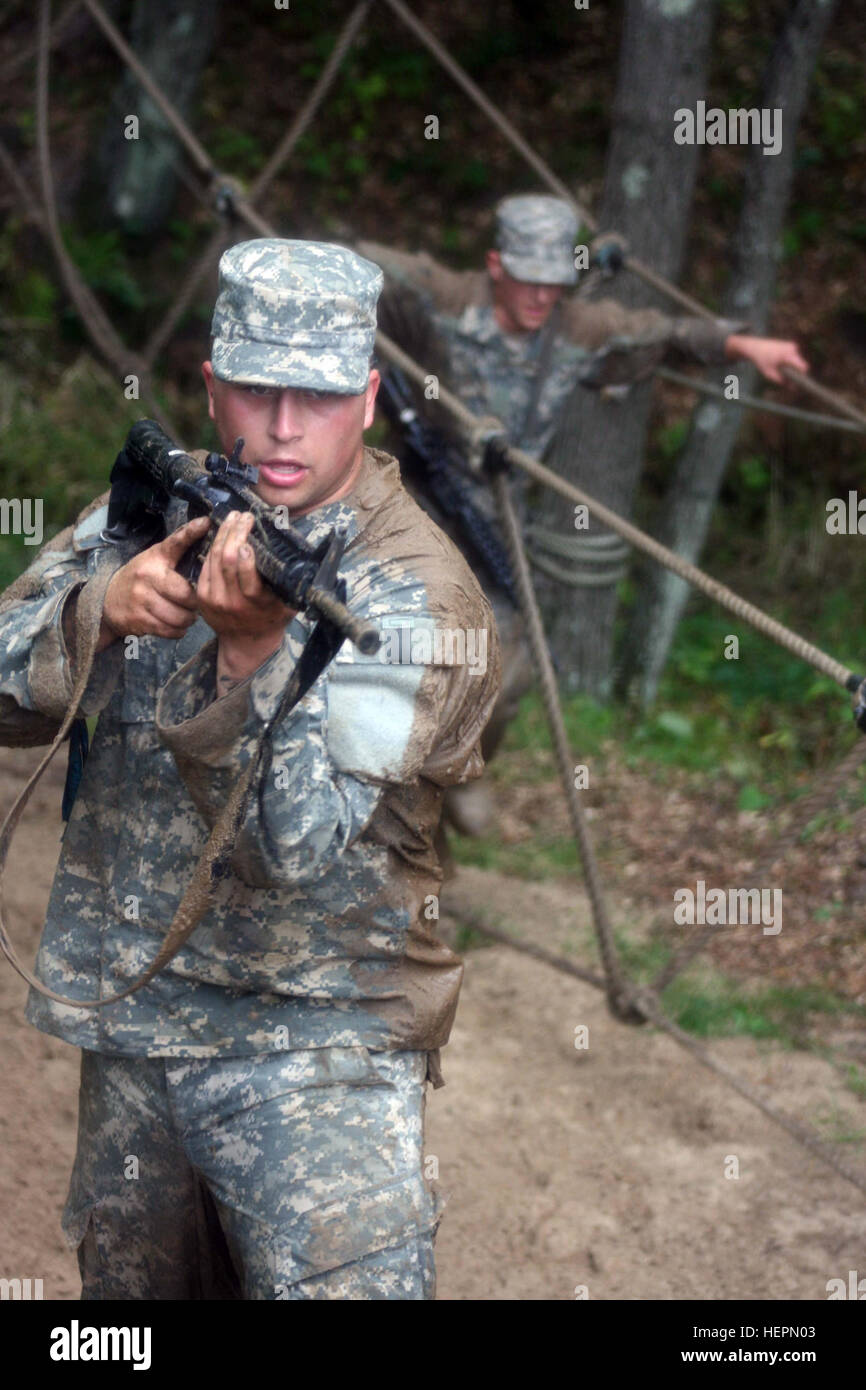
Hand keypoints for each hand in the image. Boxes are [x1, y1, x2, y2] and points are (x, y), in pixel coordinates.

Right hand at [99, 516, 208, 647]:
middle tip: (194, 602)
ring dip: (188, 619)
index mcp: (154, 558)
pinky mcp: (139, 621)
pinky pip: (171, 631)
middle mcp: (147, 578)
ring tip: (186, 614)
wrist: (107, 600)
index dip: (191, 533)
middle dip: (195, 602)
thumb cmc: (141, 576)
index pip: (175, 543)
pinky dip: (178, 630)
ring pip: (180, 617)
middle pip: (186, 595)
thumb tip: (206, 523)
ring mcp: (142, 601)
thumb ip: (180, 544)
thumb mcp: (156, 556)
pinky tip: (176, 623)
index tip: (206, 522)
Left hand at [196, 511, 295, 686]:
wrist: (247, 643)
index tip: (251, 531)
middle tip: (243, 516)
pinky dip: (212, 546)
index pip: (247, 574)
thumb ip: (293, 584)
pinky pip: (205, 565)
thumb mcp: (288, 604)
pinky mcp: (202, 596)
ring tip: (232, 518)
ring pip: (213, 559)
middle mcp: (233, 601)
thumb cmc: (273, 618)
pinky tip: (221, 533)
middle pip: (227, 560)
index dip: (246, 550)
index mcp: (256, 603)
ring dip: (222, 534)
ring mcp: (214, 599)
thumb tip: (306, 557)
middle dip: (234, 532)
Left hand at [726, 334, 808, 383]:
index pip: (803, 367)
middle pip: (801, 365)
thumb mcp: (770, 374)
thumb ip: (782, 381)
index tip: (803, 383)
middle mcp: (793, 348)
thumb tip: (794, 388)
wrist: (755, 346)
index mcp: (788, 355)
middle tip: (784, 375)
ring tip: (778, 365)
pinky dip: (789, 361)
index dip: (803, 376)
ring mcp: (793, 345)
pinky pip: (795, 357)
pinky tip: (780, 360)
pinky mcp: (791, 345)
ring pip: (798, 361)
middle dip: (795, 371)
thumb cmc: (762, 361)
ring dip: (791, 366)